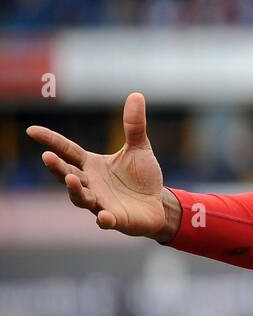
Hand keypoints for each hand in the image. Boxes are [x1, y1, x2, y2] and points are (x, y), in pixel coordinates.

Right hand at [27, 92, 176, 240]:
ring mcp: (100, 203)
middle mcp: (90, 183)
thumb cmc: (142, 177)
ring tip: (71, 179)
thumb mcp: (139, 148)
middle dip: (57, 167)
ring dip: (75, 190)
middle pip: (67, 174)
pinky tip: (104, 217)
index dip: (51, 140)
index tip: (31, 130)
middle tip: (47, 157)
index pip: (67, 150)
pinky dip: (103, 219)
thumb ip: (134, 126)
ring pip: (80, 198)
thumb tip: (136, 94)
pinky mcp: (115, 219)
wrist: (157, 205)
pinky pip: (105, 221)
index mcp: (91, 165)